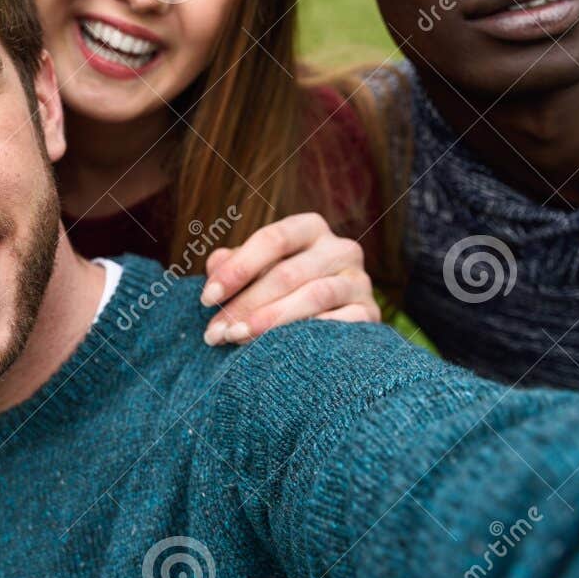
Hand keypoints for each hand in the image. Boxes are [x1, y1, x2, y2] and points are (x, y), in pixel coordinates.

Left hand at [199, 213, 378, 342]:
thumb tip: (216, 264)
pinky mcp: (371, 313)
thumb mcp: (256, 272)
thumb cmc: (282, 290)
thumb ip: (233, 265)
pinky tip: (280, 348)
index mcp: (310, 228)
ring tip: (237, 339)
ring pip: (314, 296)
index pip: (272, 239)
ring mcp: (359, 280)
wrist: (332, 327)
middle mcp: (341, 248)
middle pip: (288, 273)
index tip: (207, 299)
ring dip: (271, 321)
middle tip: (215, 333)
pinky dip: (308, 334)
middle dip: (246, 304)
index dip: (237, 269)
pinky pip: (341, 322)